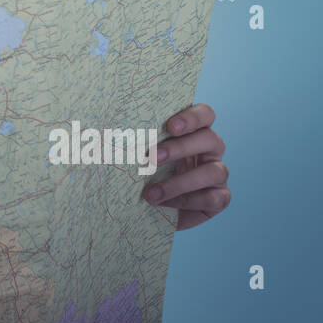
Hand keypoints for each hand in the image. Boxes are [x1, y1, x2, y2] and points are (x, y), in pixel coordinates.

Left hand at [143, 103, 229, 230]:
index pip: (205, 114)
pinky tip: (165, 203)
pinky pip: (214, 197)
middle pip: (210, 139)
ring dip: (181, 182)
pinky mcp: (220, 197)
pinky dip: (188, 201)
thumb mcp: (139, 154)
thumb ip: (135, 139)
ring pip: (214, 171)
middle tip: (152, 157)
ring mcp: (217, 173)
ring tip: (151, 193)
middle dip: (180, 148)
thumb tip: (101, 129)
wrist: (151, 208)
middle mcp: (210, 149)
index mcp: (194, 131)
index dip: (192, 117)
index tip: (170, 126)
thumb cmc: (144, 172)